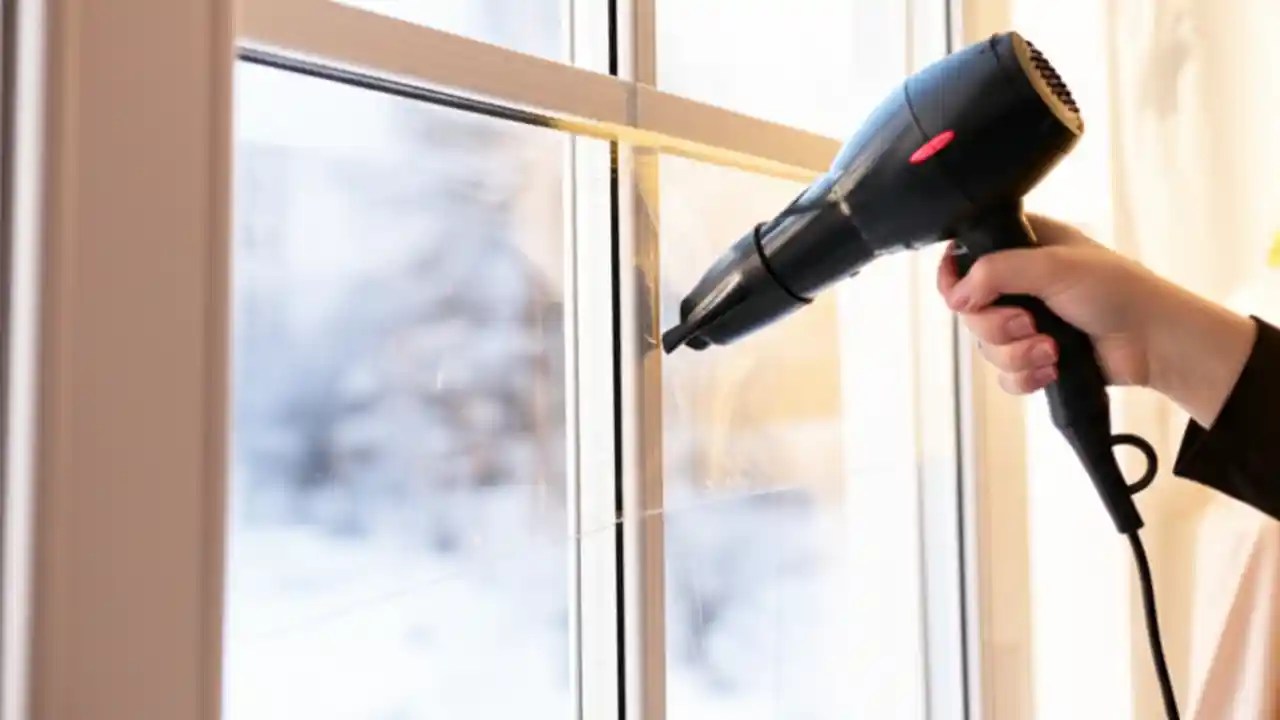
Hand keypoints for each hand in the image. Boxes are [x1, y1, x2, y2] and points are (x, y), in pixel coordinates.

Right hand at [937, 214, 1254, 426]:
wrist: (1155, 341)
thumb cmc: (1116, 290)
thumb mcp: (1053, 266)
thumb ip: (997, 272)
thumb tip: (957, 296)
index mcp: (1021, 248)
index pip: (965, 258)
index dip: (955, 279)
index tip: (962, 296)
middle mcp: (1019, 285)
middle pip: (970, 312)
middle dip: (997, 326)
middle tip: (1029, 323)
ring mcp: (1027, 324)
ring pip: (987, 347)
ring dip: (1017, 354)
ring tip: (1051, 350)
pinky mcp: (1037, 358)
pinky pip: (1006, 375)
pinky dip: (1026, 375)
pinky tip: (1052, 368)